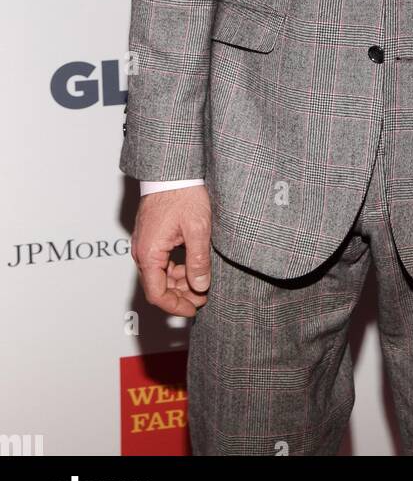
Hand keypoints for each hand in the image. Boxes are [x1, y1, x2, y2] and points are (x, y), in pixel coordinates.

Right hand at [131, 186, 212, 316]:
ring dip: (178, 283)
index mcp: (149, 253)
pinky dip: (174, 269)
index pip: (157, 293)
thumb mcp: (197, 229)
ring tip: (201, 283)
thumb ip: (198, 260)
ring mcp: (144, 244)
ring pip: (159, 275)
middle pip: (157, 286)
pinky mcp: (150, 237)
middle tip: (203, 297)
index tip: (193, 309)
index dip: (175, 306)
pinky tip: (191, 266)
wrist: (172, 170)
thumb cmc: (183, 195)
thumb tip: (200, 286)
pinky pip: (159, 262)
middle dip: (180, 296)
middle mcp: (142, 251)